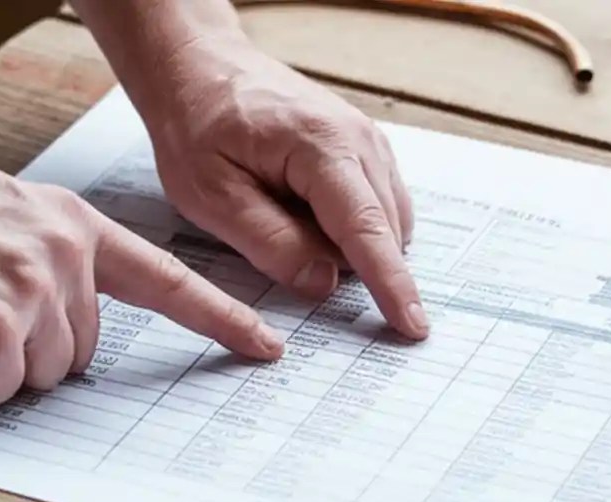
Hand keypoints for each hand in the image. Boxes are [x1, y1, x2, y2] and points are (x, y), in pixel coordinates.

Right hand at [0, 157, 282, 406]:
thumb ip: (46, 255)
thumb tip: (68, 312)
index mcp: (68, 222)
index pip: (165, 280)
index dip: (220, 318)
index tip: (266, 347)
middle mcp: (63, 254)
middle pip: (83, 350)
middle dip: (29, 349)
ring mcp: (32, 292)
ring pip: (42, 376)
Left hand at [140, 37, 426, 339]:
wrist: (200, 67)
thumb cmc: (197, 125)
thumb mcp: (211, 195)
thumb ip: (271, 243)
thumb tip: (325, 284)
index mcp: (321, 147)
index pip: (366, 229)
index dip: (390, 284)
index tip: (413, 326)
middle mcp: (359, 139)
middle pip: (381, 230)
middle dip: (352, 264)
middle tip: (280, 247)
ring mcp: (367, 140)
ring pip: (383, 221)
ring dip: (347, 244)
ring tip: (280, 218)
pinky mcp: (363, 148)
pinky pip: (375, 205)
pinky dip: (349, 227)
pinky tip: (301, 214)